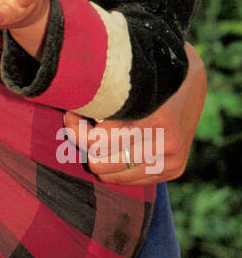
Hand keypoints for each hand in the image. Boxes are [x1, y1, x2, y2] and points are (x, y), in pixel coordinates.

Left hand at [62, 42, 206, 185]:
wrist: (191, 80)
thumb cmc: (146, 77)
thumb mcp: (123, 82)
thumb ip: (98, 100)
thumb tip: (67, 114)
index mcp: (150, 118)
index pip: (96, 143)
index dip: (75, 129)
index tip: (71, 113)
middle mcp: (163, 143)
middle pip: (100, 164)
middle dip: (88, 145)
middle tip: (85, 124)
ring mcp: (171, 159)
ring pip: (113, 176)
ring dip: (103, 156)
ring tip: (103, 133)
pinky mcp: (175, 169)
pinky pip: (130, 180)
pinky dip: (119, 165)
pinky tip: (122, 144)